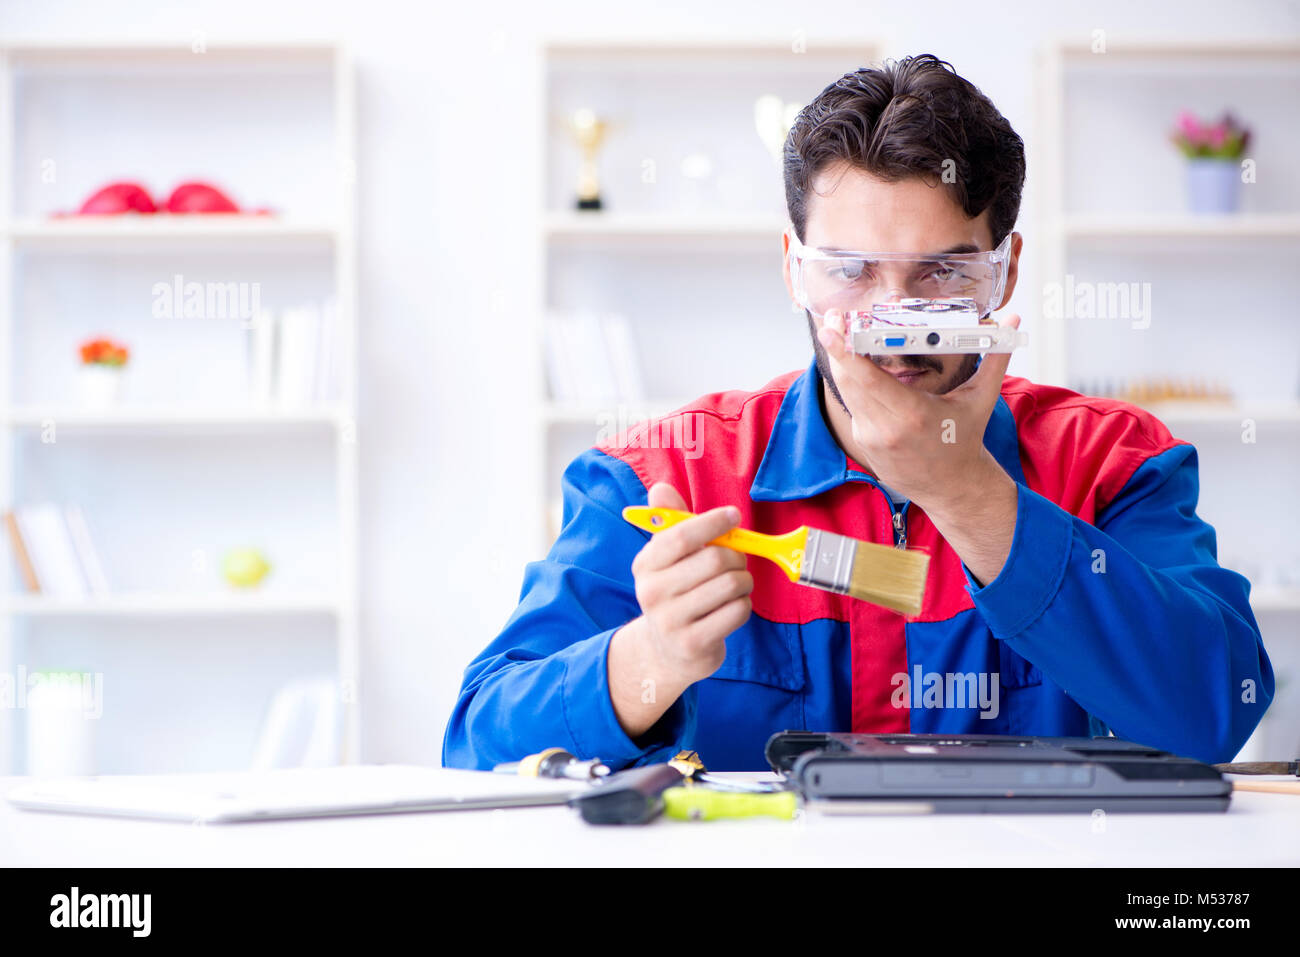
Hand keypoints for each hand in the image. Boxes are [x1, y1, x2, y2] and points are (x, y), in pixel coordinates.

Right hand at [624, 482, 752, 686]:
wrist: (667, 651)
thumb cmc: (677, 591)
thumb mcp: (667, 558)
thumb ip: (670, 522)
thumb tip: (661, 489)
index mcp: (646, 565)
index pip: (681, 536)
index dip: (713, 522)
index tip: (734, 516)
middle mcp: (652, 592)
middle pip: (715, 559)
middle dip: (737, 556)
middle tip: (737, 561)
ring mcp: (671, 621)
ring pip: (731, 585)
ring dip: (744, 581)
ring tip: (736, 585)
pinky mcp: (693, 644)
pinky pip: (737, 611)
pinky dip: (744, 605)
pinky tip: (731, 608)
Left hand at [815, 309, 1020, 511]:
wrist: (952, 488)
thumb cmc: (964, 440)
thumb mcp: (981, 398)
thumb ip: (994, 357)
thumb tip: (1011, 324)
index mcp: (913, 414)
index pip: (868, 378)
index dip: (845, 352)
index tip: (831, 329)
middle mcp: (887, 427)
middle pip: (849, 380)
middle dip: (837, 347)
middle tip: (832, 319)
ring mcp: (871, 437)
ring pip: (846, 391)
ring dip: (840, 362)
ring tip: (838, 333)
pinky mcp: (864, 442)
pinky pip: (854, 404)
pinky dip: (852, 382)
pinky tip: (852, 362)